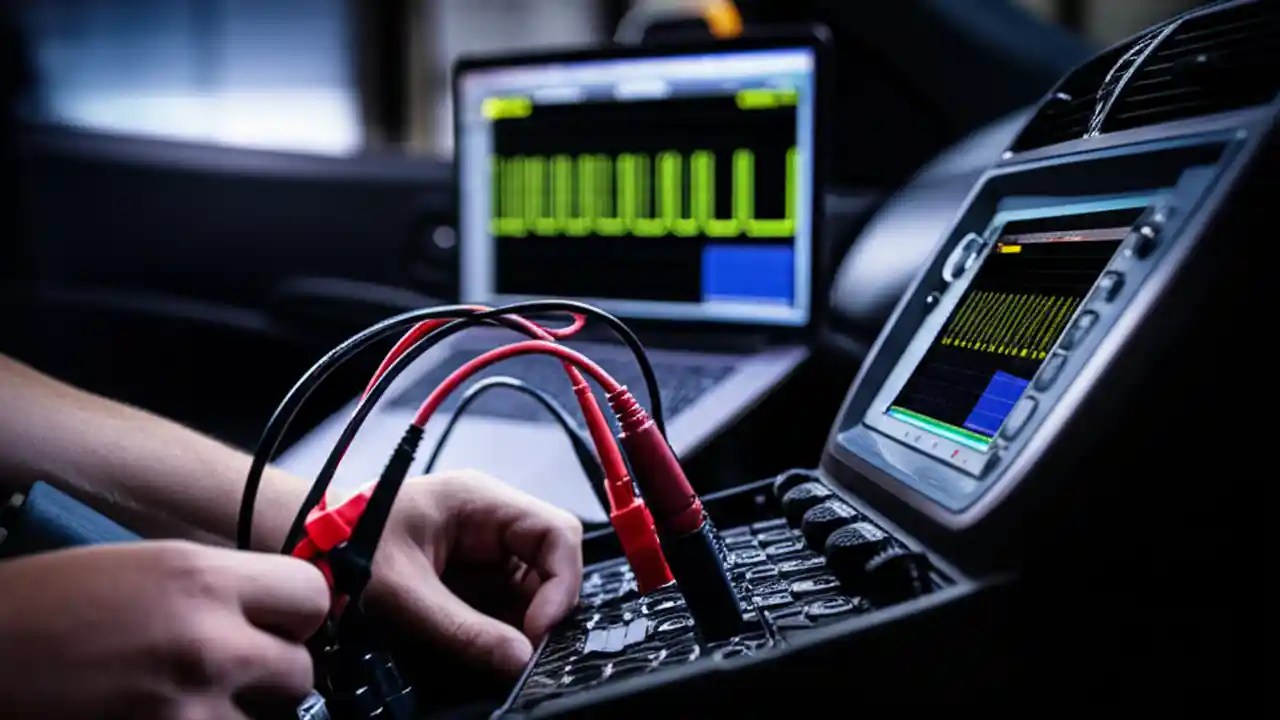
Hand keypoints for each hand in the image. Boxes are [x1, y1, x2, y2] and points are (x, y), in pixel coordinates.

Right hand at [0, 540, 328, 719]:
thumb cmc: (45, 607)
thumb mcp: (146, 568)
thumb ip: (220, 589)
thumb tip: (276, 612)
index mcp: (203, 580)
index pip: (312, 598)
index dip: (298, 616)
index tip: (280, 625)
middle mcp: (207, 643)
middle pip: (299, 674)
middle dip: (269, 677)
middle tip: (231, 673)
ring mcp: (188, 708)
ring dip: (235, 715)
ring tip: (185, 699)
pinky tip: (164, 716)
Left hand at [364, 471, 583, 675]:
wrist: (310, 549)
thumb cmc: (346, 547)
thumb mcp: (401, 593)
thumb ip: (461, 629)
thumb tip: (517, 659)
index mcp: (480, 501)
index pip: (556, 532)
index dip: (561, 582)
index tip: (540, 629)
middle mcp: (491, 522)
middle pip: (551, 564)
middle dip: (544, 610)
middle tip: (523, 651)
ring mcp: (484, 550)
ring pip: (533, 590)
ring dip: (523, 624)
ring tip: (497, 653)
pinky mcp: (473, 578)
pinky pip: (506, 606)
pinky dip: (502, 631)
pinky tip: (483, 648)